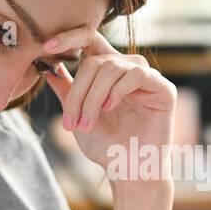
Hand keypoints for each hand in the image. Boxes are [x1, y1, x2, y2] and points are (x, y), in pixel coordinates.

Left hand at [41, 28, 176, 178]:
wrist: (129, 171)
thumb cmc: (106, 146)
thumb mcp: (77, 115)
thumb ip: (66, 90)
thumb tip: (46, 66)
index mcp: (109, 71)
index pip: (91, 40)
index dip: (69, 38)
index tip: (46, 47)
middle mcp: (129, 69)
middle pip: (96, 61)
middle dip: (78, 92)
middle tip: (69, 122)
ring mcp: (148, 77)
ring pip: (112, 68)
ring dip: (93, 98)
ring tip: (86, 125)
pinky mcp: (164, 89)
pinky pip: (136, 75)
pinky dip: (117, 91)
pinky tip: (109, 109)